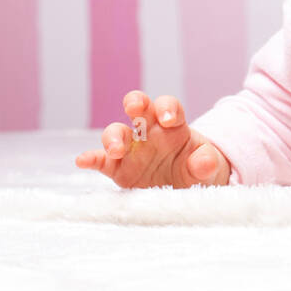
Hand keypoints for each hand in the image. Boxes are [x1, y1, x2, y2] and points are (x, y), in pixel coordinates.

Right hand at [74, 91, 231, 188]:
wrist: (188, 188)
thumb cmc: (197, 168)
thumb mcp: (208, 166)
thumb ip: (206, 162)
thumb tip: (205, 163)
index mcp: (173, 125)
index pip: (168, 106)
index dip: (167, 108)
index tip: (169, 119)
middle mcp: (149, 131)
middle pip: (138, 108)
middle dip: (134, 102)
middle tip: (134, 108)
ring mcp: (132, 149)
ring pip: (116, 132)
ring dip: (114, 136)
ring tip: (116, 149)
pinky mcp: (119, 168)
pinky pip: (102, 161)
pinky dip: (91, 159)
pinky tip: (83, 161)